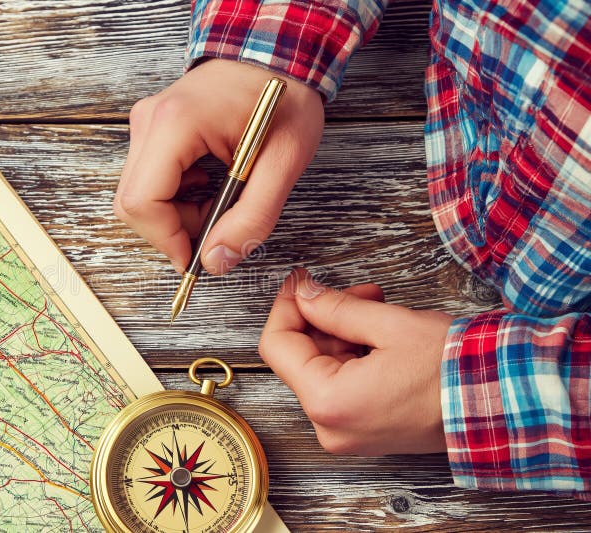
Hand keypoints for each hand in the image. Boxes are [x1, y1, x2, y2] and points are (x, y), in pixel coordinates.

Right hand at [114, 59, 323, 274]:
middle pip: (134, 203)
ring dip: (178, 214)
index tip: (196, 259)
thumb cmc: (284, 96)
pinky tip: (210, 187)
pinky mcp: (152, 129)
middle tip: (218, 226)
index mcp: (176, 124)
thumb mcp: (283, 163)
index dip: (166, 240)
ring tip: (221, 202)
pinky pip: (149, 180)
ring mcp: (147, 123)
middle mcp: (150, 121)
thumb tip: (217, 261)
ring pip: (140, 195)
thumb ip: (253, 218)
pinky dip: (177, 198)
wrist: (277, 53)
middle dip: (174, 229)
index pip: (142, 201)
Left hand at [259, 269, 452, 454]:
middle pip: (300, 358)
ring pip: (322, 368)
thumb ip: (335, 308)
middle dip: (324, 318)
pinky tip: (382, 337)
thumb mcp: (388, 324)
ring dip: (342, 333)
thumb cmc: (455, 370)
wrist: (503, 404)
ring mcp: (347, 434)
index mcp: (329, 402)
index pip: (277, 346)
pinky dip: (354, 355)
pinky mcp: (364, 432)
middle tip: (359, 292)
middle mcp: (331, 427)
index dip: (286, 306)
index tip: (299, 281)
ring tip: (379, 310)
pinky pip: (341, 386)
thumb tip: (303, 293)